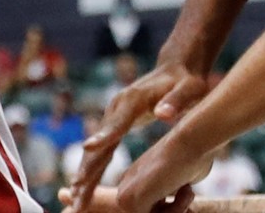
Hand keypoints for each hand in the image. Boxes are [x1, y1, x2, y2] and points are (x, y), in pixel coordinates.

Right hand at [69, 62, 209, 209]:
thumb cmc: (185, 80)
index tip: (88, 149)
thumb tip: (164, 115)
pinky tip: (85, 186)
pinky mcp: (115, 125)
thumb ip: (177, 101)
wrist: (175, 68)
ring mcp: (112, 116)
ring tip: (75, 197)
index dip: (103, 136)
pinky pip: (101, 150)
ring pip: (95, 149)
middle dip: (86, 168)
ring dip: (84, 173)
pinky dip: (92, 169)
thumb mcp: (189, 88)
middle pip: (98, 142)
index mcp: (132, 100)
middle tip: (76, 192)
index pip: (116, 122)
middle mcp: (116, 108)